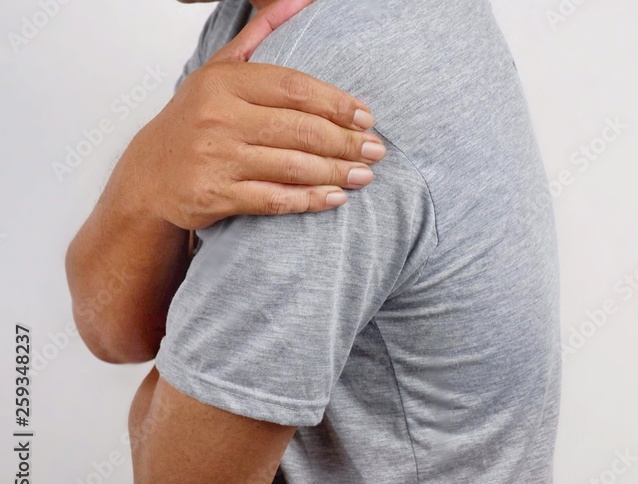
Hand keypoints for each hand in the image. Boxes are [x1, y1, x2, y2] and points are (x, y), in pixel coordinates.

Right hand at [114, 0, 384, 229]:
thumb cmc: (196, 120)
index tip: (366, 118)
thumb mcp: (219, 71)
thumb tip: (297, 1)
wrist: (149, 174)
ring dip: (337, 172)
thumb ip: (258, 35)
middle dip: (347, 142)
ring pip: (293, 165)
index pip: (295, 88)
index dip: (337, 104)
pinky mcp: (214, 195)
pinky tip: (335, 198)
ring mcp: (215, 157)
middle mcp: (217, 117)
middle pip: (301, 128)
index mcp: (224, 82)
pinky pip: (275, 199)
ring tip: (365, 175)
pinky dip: (310, 200)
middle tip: (377, 151)